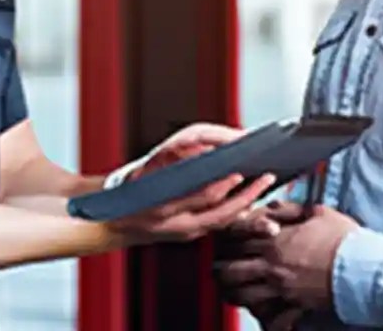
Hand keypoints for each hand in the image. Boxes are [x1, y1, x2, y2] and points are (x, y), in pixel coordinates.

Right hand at [110, 123, 275, 242]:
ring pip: (223, 221)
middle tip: (266, 178)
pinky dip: (235, 212)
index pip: (204, 197)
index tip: (241, 172)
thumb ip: (177, 155)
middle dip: (247, 196)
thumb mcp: (150, 166)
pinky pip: (218, 224)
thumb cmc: (134, 186)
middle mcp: (177, 225)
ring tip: (264, 186)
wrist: (115, 220)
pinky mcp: (189, 235)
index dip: (225, 186)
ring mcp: (184, 233)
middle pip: (221, 214)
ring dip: (246, 204)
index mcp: (165, 206)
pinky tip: (249, 199)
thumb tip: (209, 146)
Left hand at [217, 203, 358, 311]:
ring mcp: (280, 288)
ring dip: (233, 292)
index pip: (238, 238)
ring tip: (228, 291)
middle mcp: (272, 265)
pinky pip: (270, 316)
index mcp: (275, 240)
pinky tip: (258, 313)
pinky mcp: (293, 305)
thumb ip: (290, 208)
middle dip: (220, 269)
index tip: (223, 238)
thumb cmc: (343, 239)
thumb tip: (272, 206)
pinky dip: (261, 315)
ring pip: (242, 295)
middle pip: (231, 269)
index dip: (227, 238)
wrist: (362, 268)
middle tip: (216, 268)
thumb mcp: (318, 212)